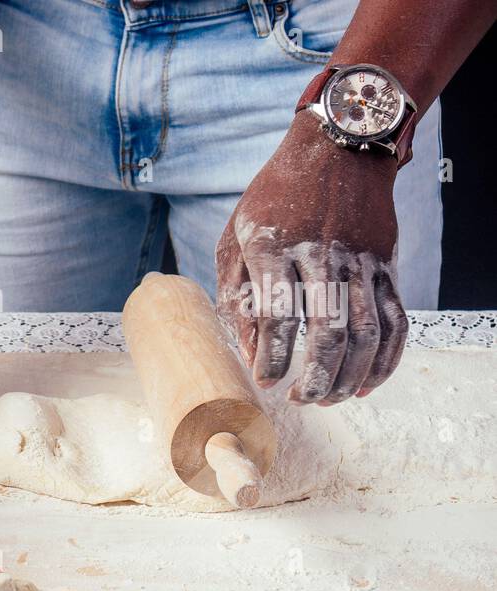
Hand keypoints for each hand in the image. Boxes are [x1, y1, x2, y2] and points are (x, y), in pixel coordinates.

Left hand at [215, 111, 407, 402]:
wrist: (336, 149)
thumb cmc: (274, 200)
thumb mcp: (237, 238)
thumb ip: (238, 296)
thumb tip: (249, 352)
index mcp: (273, 246)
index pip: (277, 312)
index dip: (273, 355)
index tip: (266, 381)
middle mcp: (320, 253)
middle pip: (328, 328)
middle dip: (317, 375)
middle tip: (301, 399)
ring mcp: (359, 259)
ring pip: (367, 330)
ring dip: (351, 374)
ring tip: (330, 397)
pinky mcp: (386, 264)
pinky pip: (395, 319)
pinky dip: (386, 357)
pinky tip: (367, 382)